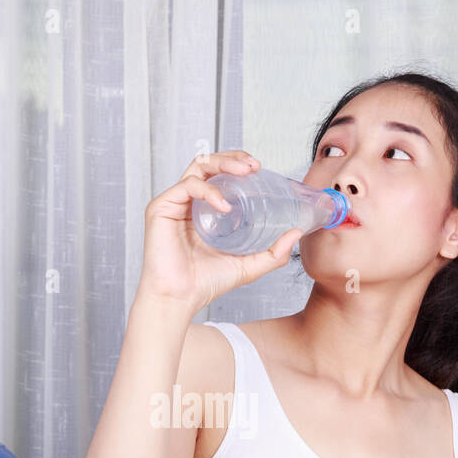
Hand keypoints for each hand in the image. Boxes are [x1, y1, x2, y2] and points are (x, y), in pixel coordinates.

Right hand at [137, 151, 303, 316]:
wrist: (181, 298)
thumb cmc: (206, 283)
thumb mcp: (249, 265)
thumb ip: (273, 253)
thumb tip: (296, 233)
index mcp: (205, 210)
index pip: (220, 175)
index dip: (239, 164)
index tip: (259, 168)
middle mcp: (189, 203)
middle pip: (210, 164)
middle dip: (233, 158)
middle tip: (253, 166)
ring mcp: (174, 203)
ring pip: (198, 166)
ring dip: (223, 163)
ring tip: (243, 172)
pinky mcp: (161, 208)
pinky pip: (187, 186)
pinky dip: (208, 192)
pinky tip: (223, 205)